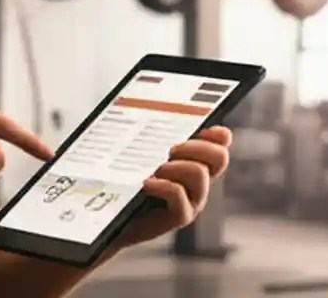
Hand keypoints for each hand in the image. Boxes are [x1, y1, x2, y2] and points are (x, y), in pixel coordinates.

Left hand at [112, 126, 232, 250]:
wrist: (107, 215)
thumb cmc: (123, 177)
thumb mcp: (139, 150)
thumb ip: (154, 135)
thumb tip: (159, 109)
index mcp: (194, 162)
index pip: (220, 145)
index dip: (219, 135)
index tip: (207, 128)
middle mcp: (199, 181)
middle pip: (219, 158)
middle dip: (197, 146)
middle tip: (171, 149)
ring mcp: (193, 201)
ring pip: (199, 173)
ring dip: (177, 165)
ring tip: (156, 168)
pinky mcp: (180, 217)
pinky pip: (180, 194)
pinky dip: (163, 185)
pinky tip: (146, 184)